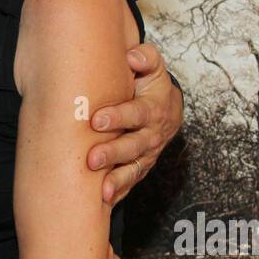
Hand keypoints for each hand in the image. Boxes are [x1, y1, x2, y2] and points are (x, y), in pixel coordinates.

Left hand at [86, 42, 182, 204]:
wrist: (166, 109)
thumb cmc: (150, 85)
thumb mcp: (152, 67)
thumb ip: (144, 59)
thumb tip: (132, 56)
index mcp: (152, 109)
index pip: (136, 114)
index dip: (118, 117)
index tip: (96, 120)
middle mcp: (151, 135)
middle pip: (133, 146)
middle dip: (113, 153)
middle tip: (92, 159)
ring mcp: (146, 155)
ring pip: (132, 169)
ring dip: (117, 180)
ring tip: (102, 190)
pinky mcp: (139, 168)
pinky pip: (130, 183)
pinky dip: (119, 192)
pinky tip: (104, 202)